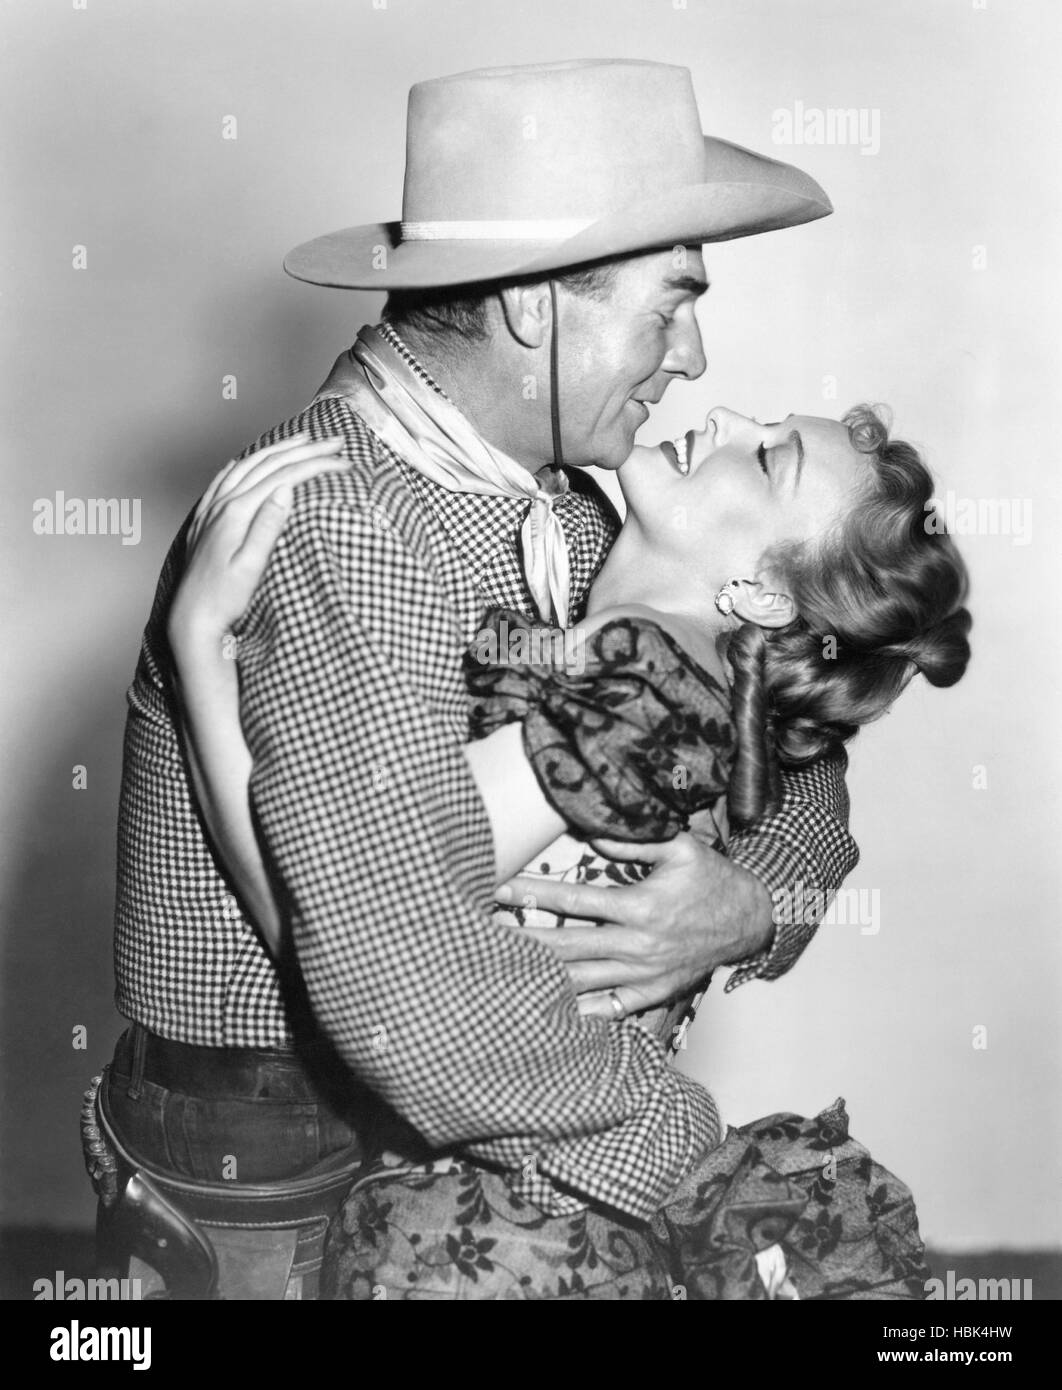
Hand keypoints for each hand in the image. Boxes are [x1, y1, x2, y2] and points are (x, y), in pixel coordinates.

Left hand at [168, 434, 347, 652]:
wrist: (192, 618)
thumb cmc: (225, 599)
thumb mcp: (252, 566)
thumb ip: (268, 525)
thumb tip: (286, 489)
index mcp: (237, 513)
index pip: (284, 478)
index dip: (316, 466)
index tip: (344, 462)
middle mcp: (222, 505)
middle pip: (267, 464)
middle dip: (303, 449)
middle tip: (334, 442)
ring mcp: (211, 511)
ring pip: (246, 465)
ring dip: (276, 450)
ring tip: (300, 441)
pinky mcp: (206, 521)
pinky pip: (223, 480)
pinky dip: (241, 464)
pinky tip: (244, 461)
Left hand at [501, 830, 773, 1017]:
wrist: (751, 920)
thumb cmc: (713, 878)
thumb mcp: (681, 846)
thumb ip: (634, 840)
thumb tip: (591, 828)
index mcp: (640, 906)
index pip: (574, 901)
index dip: (533, 894)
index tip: (499, 888)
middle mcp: (638, 944)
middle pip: (567, 946)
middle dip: (522, 940)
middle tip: (483, 935)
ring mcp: (644, 974)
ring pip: (582, 980)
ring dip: (540, 976)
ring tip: (502, 969)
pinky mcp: (652, 993)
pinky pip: (610, 1008)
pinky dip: (578, 1010)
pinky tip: (545, 1009)